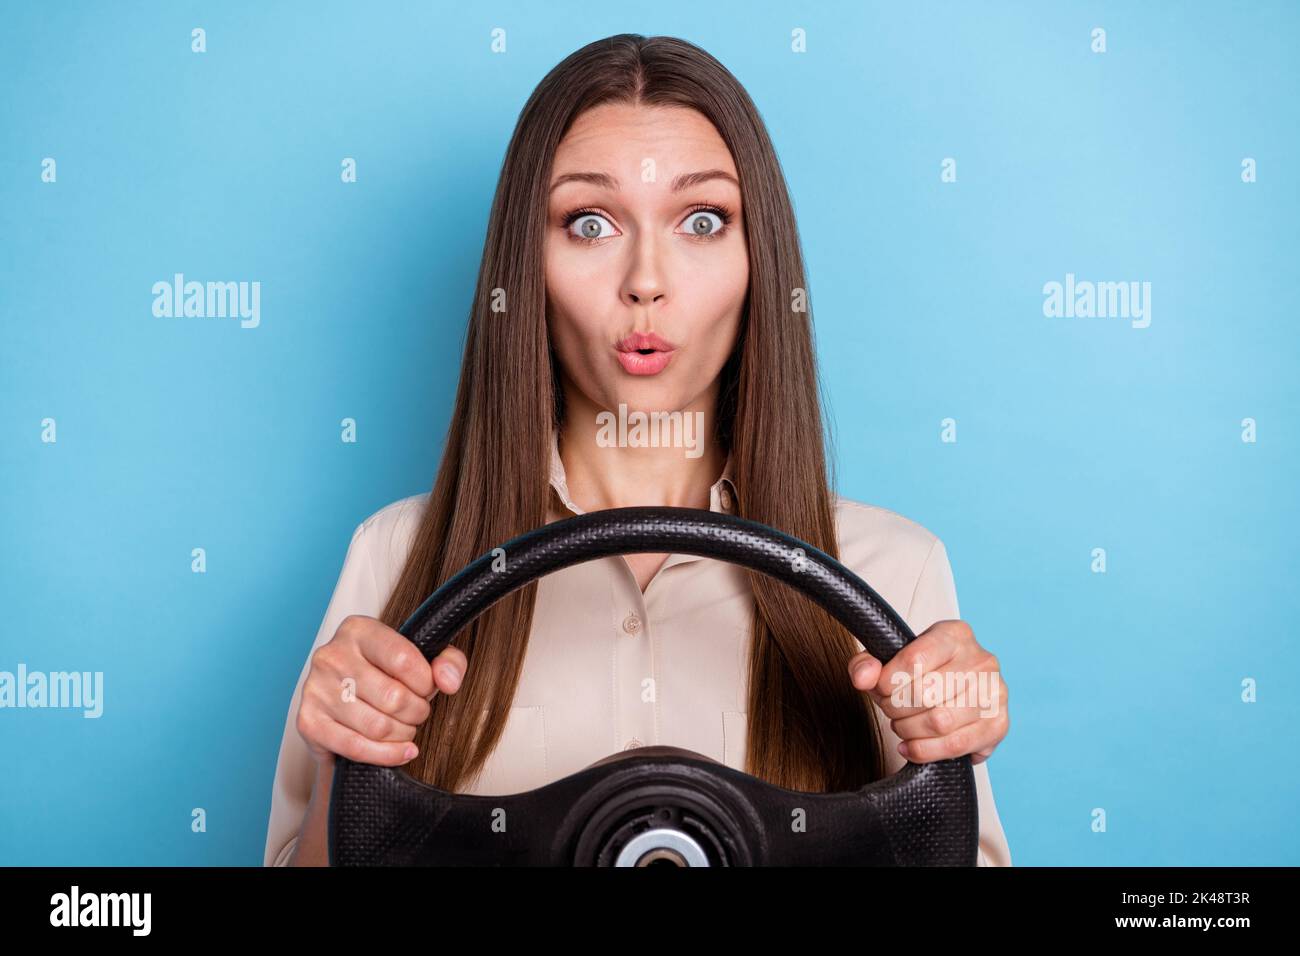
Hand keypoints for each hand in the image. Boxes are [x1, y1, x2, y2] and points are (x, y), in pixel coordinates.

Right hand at [295, 614, 467, 765]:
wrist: (344, 699)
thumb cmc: (386, 674)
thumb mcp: (421, 657)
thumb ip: (448, 662)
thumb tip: (448, 681)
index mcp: (358, 630)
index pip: (404, 660)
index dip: (426, 683)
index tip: (427, 689)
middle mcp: (331, 655)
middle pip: (393, 697)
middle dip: (417, 712)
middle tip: (418, 712)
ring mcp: (315, 689)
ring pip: (377, 726)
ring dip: (403, 734)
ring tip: (406, 728)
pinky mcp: (309, 722)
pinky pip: (356, 747)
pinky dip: (386, 755)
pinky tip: (402, 751)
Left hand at [848, 619, 1007, 764]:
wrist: (956, 689)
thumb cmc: (922, 672)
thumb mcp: (890, 658)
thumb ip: (867, 664)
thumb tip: (863, 678)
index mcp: (955, 634)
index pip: (914, 660)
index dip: (888, 682)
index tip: (879, 689)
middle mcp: (982, 660)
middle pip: (925, 693)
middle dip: (896, 708)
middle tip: (889, 709)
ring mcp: (995, 693)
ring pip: (940, 721)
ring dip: (909, 730)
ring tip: (901, 725)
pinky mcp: (999, 724)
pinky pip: (956, 745)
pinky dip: (925, 751)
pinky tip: (911, 746)